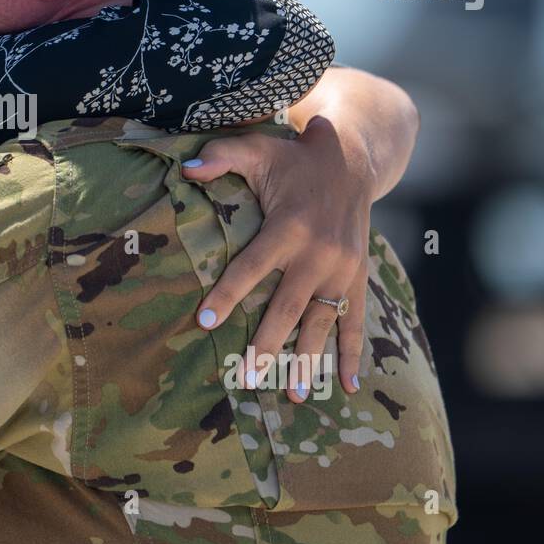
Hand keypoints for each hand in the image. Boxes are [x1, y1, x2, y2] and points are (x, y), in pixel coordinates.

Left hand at [181, 116, 371, 402]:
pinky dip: (353, 355)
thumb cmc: (294, 156)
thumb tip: (185, 168)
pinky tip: (350, 387)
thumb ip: (221, 156)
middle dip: (266, 346)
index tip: (204, 321)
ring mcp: (342, 270)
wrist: (354, 158)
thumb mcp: (258, 147)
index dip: (228, 294)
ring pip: (322, 324)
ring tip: (294, 396)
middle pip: (287, 308)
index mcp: (290, 227)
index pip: (252, 267)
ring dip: (308, 361)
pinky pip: (357, 322)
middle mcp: (319, 254)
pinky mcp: (358, 278)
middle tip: (246, 380)